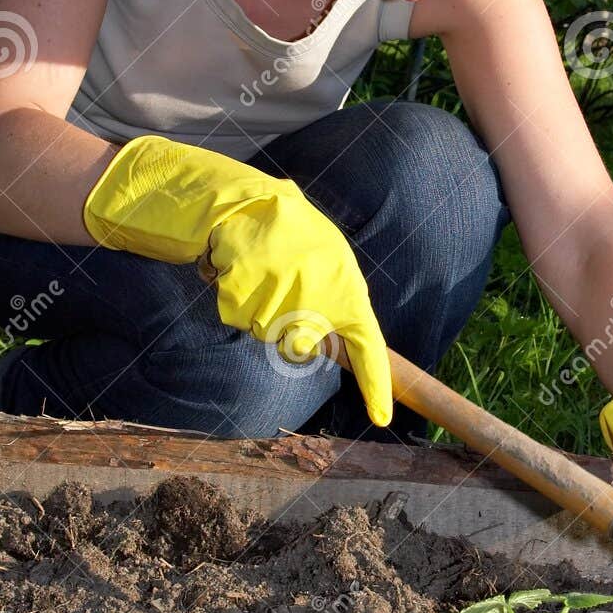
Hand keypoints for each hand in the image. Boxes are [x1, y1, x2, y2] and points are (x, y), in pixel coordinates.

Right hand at [83, 134, 391, 425]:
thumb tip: (329, 341)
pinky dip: (230, 293)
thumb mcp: (322, 256)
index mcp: (346, 281)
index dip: (375, 384)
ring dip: (252, 305)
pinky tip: (236, 263)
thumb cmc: (284, 229)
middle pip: (297, 346)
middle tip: (275, 284)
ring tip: (256, 266)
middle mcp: (321, 286)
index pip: (368, 343)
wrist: (242, 195)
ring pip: (263, 330)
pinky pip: (237, 312)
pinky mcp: (249, 282)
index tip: (381, 418)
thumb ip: (332, 293)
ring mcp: (284, 286)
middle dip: (282, 326)